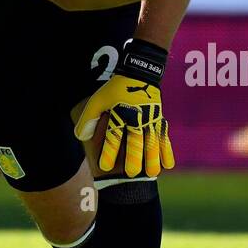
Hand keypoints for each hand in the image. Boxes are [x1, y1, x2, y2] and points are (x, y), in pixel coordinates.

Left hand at [74, 40, 175, 176]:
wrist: (139, 73)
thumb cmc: (115, 89)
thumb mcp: (98, 100)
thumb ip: (88, 119)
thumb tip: (79, 136)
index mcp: (120, 114)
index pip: (113, 135)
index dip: (109, 150)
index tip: (105, 167)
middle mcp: (136, 118)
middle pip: (136, 140)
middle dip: (134, 157)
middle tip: (132, 173)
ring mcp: (150, 120)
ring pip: (152, 141)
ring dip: (152, 157)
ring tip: (152, 173)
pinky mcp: (159, 120)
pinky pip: (164, 138)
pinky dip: (167, 152)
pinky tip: (168, 165)